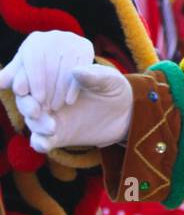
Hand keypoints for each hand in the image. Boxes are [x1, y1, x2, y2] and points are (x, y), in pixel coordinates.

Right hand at [0, 31, 132, 152]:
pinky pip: (41, 140)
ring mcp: (51, 117)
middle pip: (26, 99)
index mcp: (56, 76)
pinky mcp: (57, 136)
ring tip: (52, 127)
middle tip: (35, 110)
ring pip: (32, 120)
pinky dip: (39, 142)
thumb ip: (95, 75)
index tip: (25, 87)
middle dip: (26, 104)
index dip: (26, 80)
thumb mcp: (110, 80)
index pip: (33, 75)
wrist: (126, 114)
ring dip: (36, 124)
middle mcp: (48, 96)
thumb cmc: (115, 89)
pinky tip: (44, 144)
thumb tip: (76, 70)